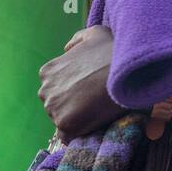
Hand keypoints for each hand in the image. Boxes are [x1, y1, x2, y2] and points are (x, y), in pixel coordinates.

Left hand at [38, 26, 126, 142]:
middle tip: (94, 103)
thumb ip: (77, 40)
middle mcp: (45, 89)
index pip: (55, 89)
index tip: (89, 92)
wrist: (126, 71)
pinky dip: (79, 134)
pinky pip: (68, 137)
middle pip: (56, 106)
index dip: (73, 93)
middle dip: (72, 106)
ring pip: (62, 121)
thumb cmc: (113, 51)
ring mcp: (53, 107)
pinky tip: (94, 125)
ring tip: (97, 112)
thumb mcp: (94, 33)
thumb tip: (67, 49)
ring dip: (76, 120)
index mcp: (48, 71)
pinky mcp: (64, 123)